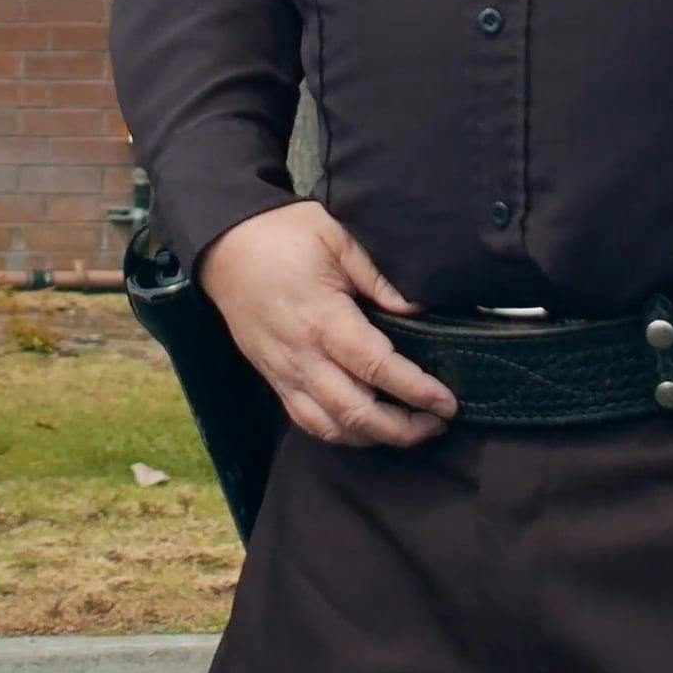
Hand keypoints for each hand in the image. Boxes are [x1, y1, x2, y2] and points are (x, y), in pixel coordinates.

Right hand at [195, 201, 459, 448]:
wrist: (224, 246)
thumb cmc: (283, 234)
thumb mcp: (336, 237)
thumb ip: (379, 276)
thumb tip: (417, 309)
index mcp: (323, 318)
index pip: (377, 368)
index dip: (416, 390)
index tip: (447, 401)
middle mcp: (302, 355)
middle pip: (356, 412)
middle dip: (403, 428)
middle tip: (439, 423)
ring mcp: (284, 373)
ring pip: (331, 427)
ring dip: (375, 438)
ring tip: (412, 430)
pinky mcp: (273, 378)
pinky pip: (307, 421)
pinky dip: (341, 433)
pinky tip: (368, 428)